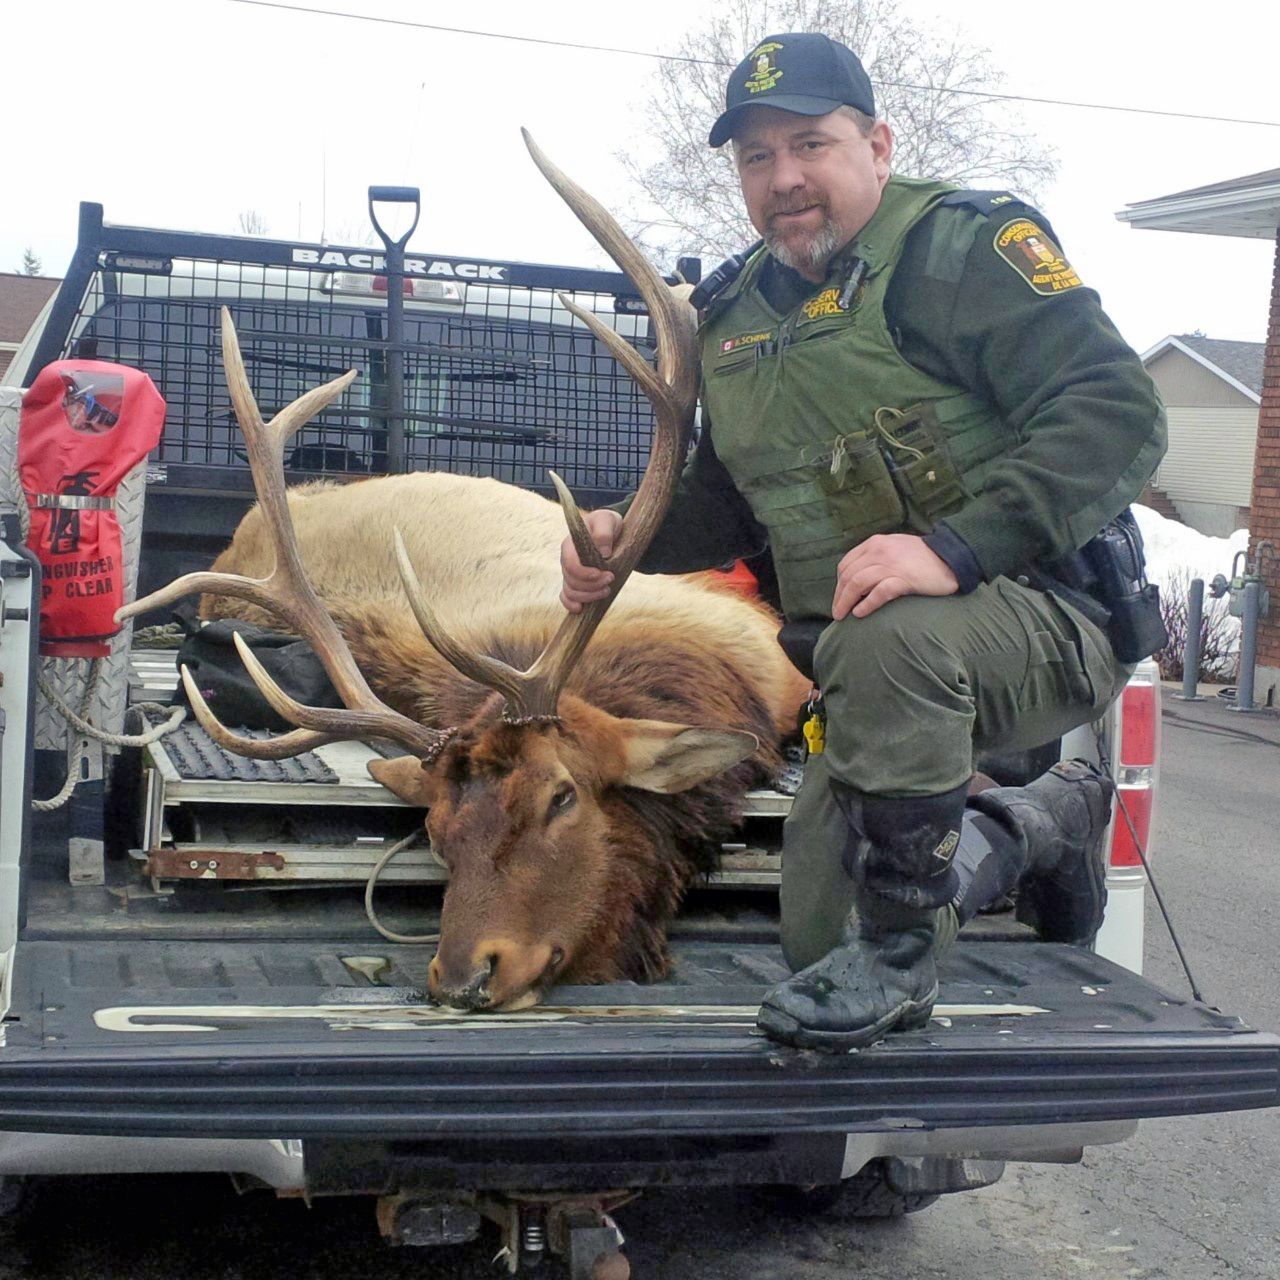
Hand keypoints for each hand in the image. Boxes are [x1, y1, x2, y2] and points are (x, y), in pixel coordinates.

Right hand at [560, 509, 622, 612]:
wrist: (610, 530)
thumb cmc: (607, 523)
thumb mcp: (607, 520)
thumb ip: (604, 532)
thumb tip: (603, 553)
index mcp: (570, 545)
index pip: (570, 564)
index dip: (585, 574)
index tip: (604, 574)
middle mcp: (567, 560)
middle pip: (571, 580)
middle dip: (592, 585)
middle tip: (611, 579)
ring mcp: (570, 572)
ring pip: (571, 591)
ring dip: (588, 596)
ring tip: (606, 591)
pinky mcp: (576, 581)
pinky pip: (566, 596)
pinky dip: (570, 604)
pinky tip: (580, 608)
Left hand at [832, 533, 958, 619]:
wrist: (952, 556)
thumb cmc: (923, 556)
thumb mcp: (894, 547)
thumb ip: (876, 556)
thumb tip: (857, 576)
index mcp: (875, 543)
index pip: (846, 564)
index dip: (839, 583)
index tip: (839, 597)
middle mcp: (879, 551)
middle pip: (848, 575)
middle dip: (839, 595)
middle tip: (837, 612)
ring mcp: (891, 565)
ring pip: (858, 584)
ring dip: (846, 602)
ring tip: (843, 616)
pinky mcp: (904, 579)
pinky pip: (878, 593)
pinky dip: (866, 604)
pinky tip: (860, 613)